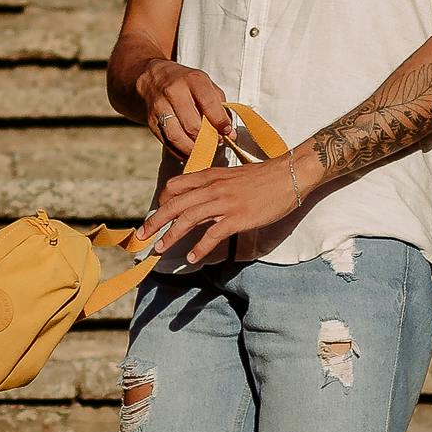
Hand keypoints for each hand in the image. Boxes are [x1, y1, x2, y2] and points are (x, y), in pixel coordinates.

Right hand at [136, 60, 231, 155]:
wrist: (153, 78)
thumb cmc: (185, 82)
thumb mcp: (205, 84)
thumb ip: (220, 106)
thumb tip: (230, 133)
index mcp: (192, 80)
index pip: (209, 104)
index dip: (220, 122)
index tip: (226, 132)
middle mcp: (174, 92)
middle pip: (192, 125)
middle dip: (207, 139)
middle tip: (215, 143)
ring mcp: (159, 107)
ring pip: (177, 137)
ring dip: (192, 149)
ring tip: (202, 149)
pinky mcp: (151, 121)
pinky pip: (166, 142)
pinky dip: (180, 151)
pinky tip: (189, 150)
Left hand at [145, 147, 303, 267]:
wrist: (289, 174)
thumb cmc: (264, 177)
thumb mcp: (233, 176)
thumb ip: (216, 186)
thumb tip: (204, 200)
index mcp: (210, 175)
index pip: (175, 185)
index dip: (162, 200)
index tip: (157, 214)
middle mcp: (212, 187)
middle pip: (174, 204)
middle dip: (155, 221)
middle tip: (141, 236)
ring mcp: (224, 203)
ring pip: (187, 219)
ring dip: (171, 236)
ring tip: (160, 249)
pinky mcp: (237, 217)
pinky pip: (212, 234)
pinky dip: (200, 248)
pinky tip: (192, 258)